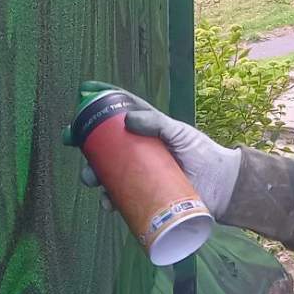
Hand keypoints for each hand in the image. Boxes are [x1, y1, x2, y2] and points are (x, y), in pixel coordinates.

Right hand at [64, 81, 241, 218]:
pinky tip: (107, 202)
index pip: (120, 110)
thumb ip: (157, 123)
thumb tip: (127, 119)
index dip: (101, 99)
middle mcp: (139, 152)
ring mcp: (139, 174)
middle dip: (84, 142)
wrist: (222, 187)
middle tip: (72, 140)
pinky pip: (120, 199)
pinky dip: (109, 201)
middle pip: (105, 144)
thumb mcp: (180, 132)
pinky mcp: (144, 196)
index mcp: (147, 130)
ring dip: (92, 174)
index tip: (82, 91)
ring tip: (91, 178)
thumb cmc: (203, 153)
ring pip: (106, 172)